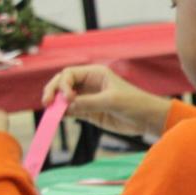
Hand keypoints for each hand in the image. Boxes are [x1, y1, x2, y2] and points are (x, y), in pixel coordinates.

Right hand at [42, 65, 169, 137]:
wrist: (148, 119)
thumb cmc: (135, 103)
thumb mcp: (112, 101)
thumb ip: (89, 103)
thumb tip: (67, 106)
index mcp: (94, 74)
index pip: (69, 74)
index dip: (63, 84)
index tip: (67, 97)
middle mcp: (88, 84)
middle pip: (63, 84)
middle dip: (53, 91)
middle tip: (47, 103)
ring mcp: (88, 99)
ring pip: (65, 99)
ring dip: (56, 104)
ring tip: (50, 112)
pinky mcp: (90, 113)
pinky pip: (72, 112)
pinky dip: (64, 114)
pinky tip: (59, 117)